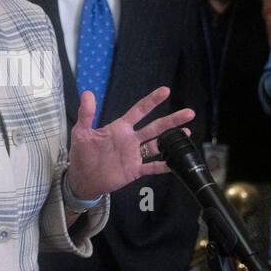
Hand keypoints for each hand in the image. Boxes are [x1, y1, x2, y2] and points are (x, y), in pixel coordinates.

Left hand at [65, 87, 195, 199]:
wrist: (82, 179)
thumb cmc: (81, 154)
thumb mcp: (81, 133)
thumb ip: (86, 114)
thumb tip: (87, 93)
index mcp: (120, 128)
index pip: (139, 111)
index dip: (152, 101)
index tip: (165, 91)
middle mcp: (131, 139)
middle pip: (155, 127)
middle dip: (172, 120)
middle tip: (189, 112)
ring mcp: (134, 155)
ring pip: (157, 145)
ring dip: (172, 139)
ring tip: (187, 132)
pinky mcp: (134, 170)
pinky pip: (152, 167)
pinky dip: (163, 166)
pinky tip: (175, 163)